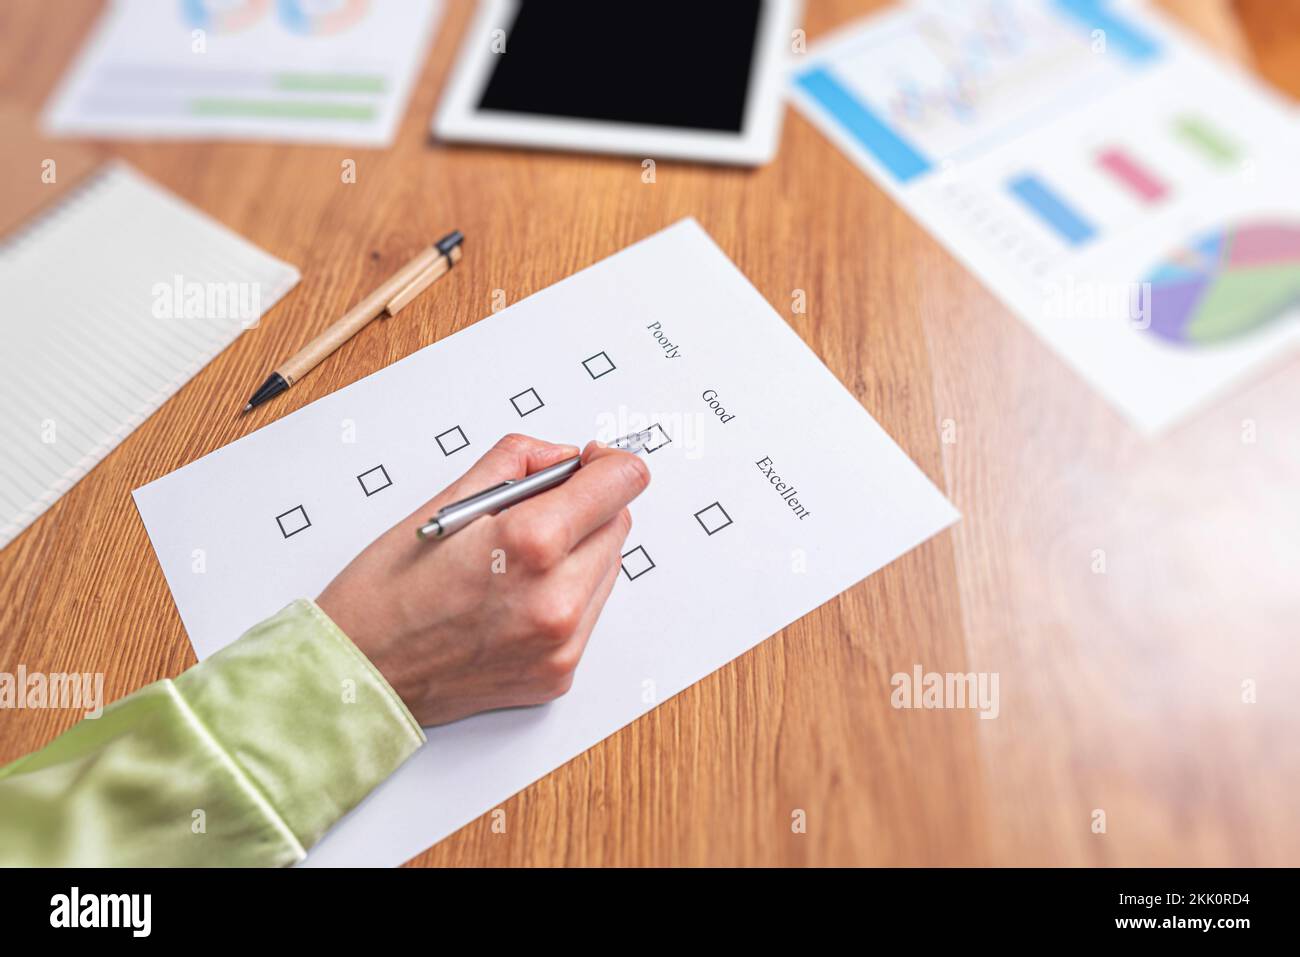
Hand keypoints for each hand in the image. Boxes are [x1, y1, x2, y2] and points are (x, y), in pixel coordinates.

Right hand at [317, 433, 649, 725]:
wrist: (358, 676)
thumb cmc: (385, 596)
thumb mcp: (447, 505)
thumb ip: (516, 463)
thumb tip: (563, 457)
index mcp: (533, 544)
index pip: (622, 482)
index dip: (606, 463)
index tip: (588, 464)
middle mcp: (558, 599)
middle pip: (618, 525)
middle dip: (585, 510)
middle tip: (530, 514)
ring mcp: (562, 643)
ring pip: (606, 570)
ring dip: (577, 555)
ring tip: (513, 563)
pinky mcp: (559, 674)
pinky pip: (587, 615)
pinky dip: (563, 598)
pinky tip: (512, 599)